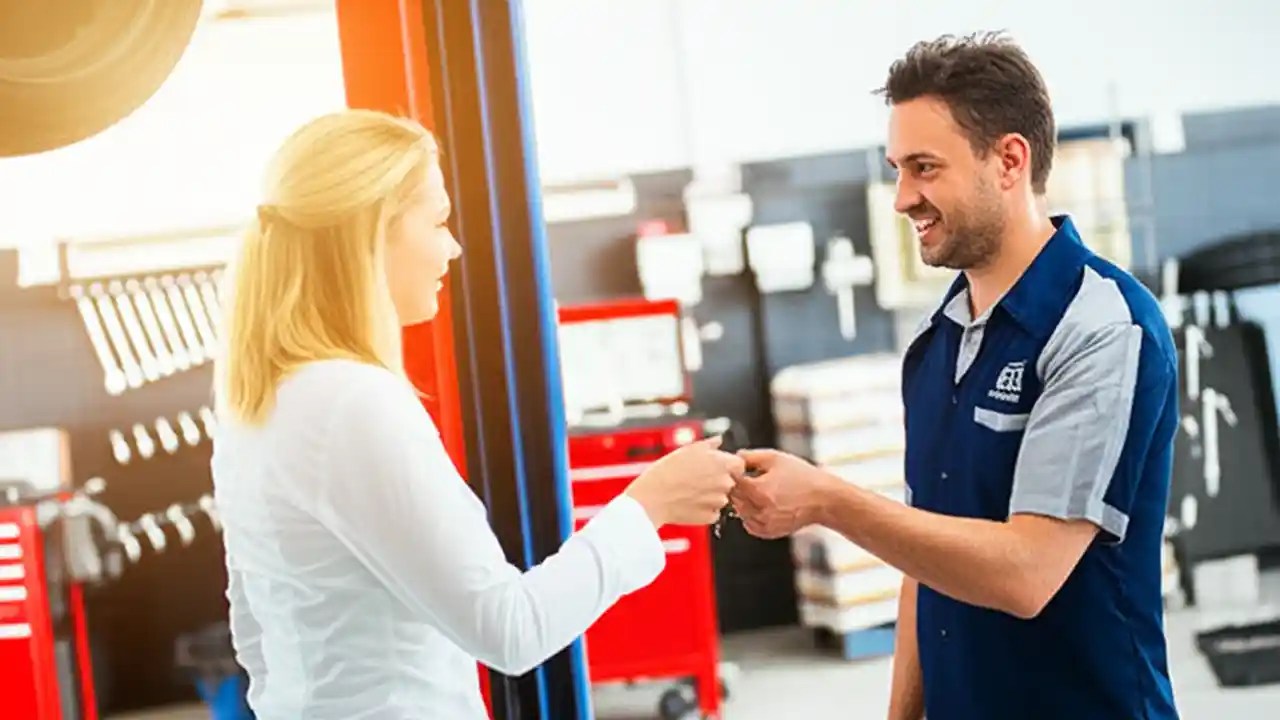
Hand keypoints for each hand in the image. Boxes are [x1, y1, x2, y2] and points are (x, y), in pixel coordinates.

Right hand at [624, 437, 744, 526]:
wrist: (652, 497)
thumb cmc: (666, 471)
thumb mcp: (688, 449)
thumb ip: (710, 445)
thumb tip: (719, 440)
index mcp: (724, 463)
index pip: (739, 464)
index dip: (728, 465)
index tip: (715, 466)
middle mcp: (726, 482)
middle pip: (731, 481)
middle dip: (718, 480)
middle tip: (697, 479)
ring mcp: (719, 501)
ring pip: (721, 497)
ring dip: (711, 495)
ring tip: (689, 490)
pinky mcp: (711, 517)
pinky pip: (712, 512)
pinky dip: (704, 509)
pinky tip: (688, 502)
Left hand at [731, 449, 836, 538]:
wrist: (824, 499)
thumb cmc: (803, 477)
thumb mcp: (776, 458)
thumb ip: (750, 456)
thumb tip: (734, 458)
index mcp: (759, 490)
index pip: (732, 481)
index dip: (736, 472)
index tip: (743, 469)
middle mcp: (760, 510)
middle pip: (734, 497)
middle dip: (739, 487)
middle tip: (752, 479)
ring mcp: (765, 523)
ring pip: (740, 511)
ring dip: (744, 501)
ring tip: (761, 491)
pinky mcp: (770, 532)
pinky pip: (749, 524)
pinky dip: (751, 515)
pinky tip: (763, 505)